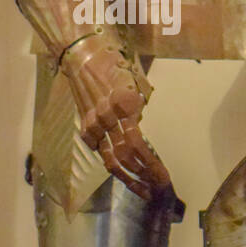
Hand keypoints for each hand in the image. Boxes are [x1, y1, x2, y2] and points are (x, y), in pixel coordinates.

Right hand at [60, 34, 172, 202]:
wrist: (82, 57)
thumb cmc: (114, 65)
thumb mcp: (134, 82)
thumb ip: (138, 108)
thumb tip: (143, 131)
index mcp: (125, 105)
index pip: (139, 146)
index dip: (152, 166)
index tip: (163, 178)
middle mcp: (108, 117)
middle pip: (126, 157)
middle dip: (144, 176)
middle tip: (158, 188)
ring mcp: (94, 124)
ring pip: (111, 160)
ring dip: (129, 178)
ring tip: (143, 190)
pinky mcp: (85, 127)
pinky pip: (100, 152)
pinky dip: (113, 164)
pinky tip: (127, 174)